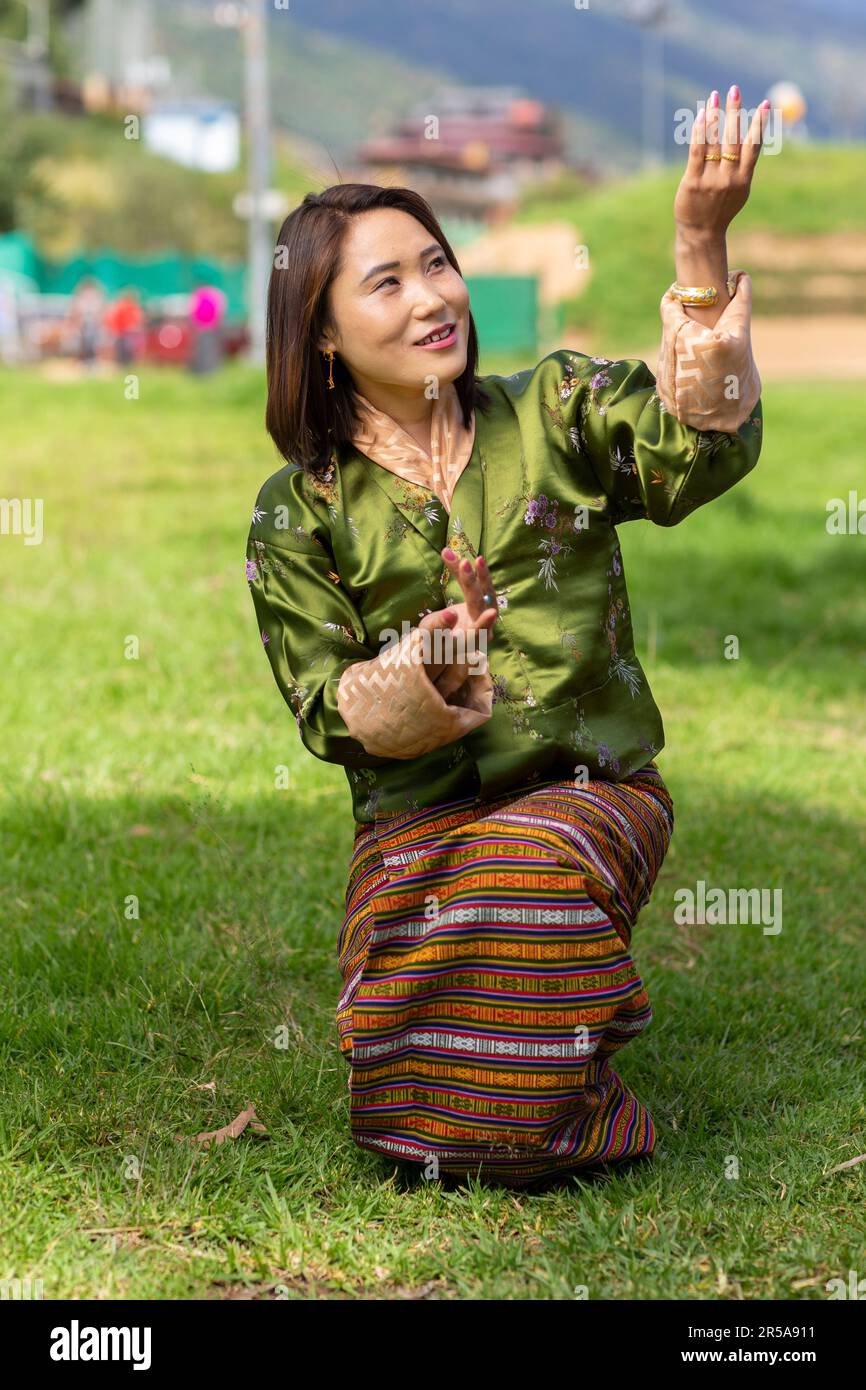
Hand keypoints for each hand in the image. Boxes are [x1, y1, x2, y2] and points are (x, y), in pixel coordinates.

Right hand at [418, 550, 498, 695]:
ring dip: (476, 574)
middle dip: (472, 584)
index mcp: (468, 642)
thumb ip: (440, 626)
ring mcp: (483, 614)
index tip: (491, 613)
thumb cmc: (433, 641)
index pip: (478, 632)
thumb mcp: (430, 635)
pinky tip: (464, 559)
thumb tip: (451, 614)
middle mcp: (481, 628)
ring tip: (468, 558)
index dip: (484, 624)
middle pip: (478, 605)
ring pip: (482, 592)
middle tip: (464, 564)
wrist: (442, 638)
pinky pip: (478, 585)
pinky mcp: (481, 602)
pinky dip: (470, 572)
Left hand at [674, 86, 769, 240]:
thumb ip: (744, 166)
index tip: (764, 104)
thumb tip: (753, 137)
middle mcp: (729, 178)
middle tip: (734, 89)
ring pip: (714, 142)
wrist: (701, 234)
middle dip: (735, 112)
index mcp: (744, 179)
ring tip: (715, 97)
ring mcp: (711, 180)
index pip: (754, 146)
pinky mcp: (693, 182)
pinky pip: (696, 152)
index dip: (760, 124)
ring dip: (714, 116)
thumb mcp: (739, 190)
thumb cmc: (721, 209)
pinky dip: (699, 133)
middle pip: (734, 139)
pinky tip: (700, 116)